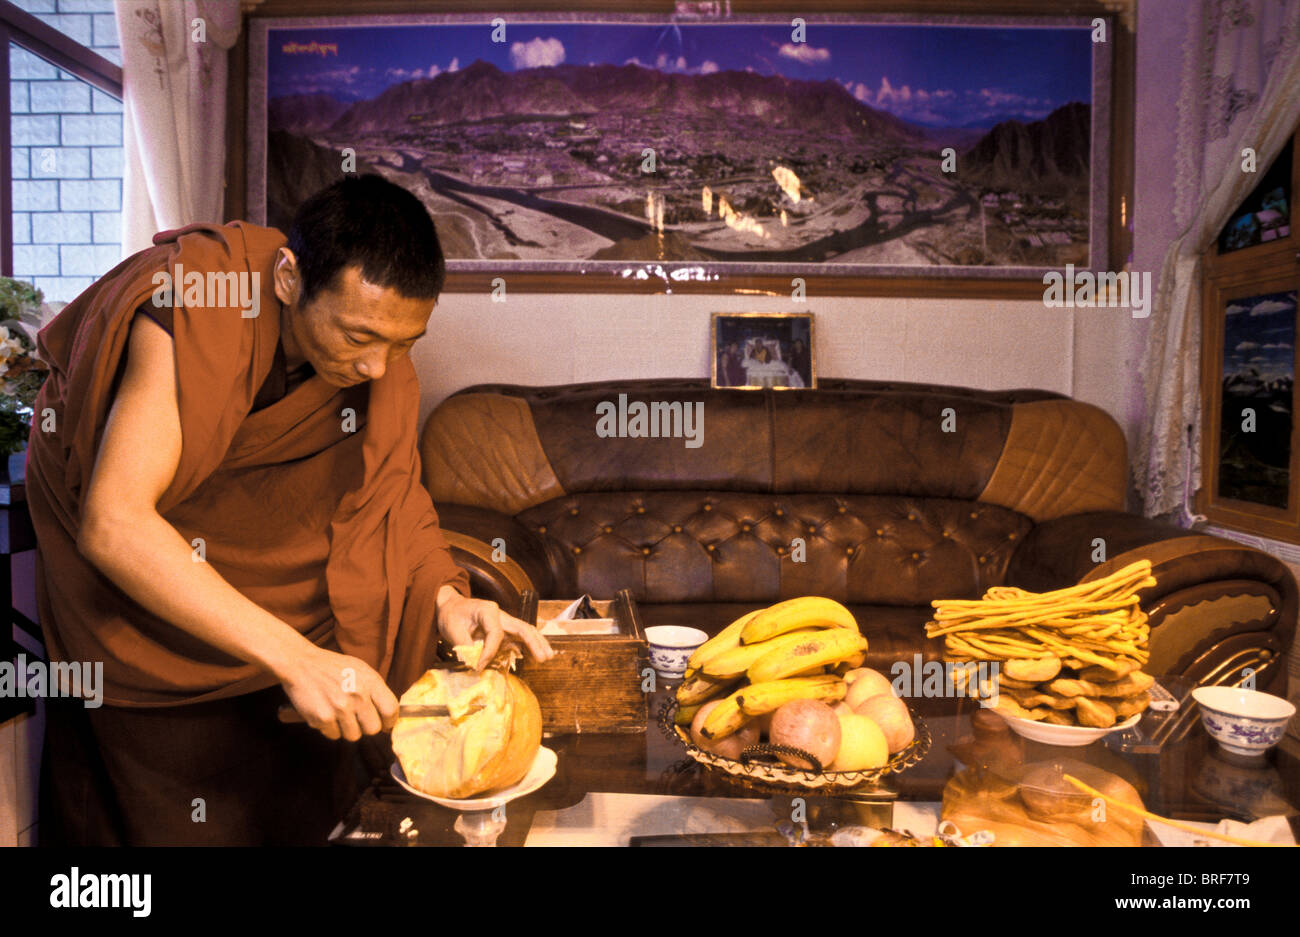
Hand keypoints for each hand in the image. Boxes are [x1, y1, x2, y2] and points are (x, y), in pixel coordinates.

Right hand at [277, 644, 398, 740]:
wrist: (301, 663)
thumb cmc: (332, 668)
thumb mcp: (360, 669)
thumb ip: (376, 690)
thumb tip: (390, 715)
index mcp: (370, 681)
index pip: (391, 710)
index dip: (389, 721)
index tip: (385, 723)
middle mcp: (357, 695)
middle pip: (373, 729)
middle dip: (366, 726)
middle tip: (357, 719)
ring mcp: (340, 708)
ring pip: (353, 735)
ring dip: (346, 729)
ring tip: (338, 713)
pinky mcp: (322, 718)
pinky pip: (333, 735)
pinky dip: (329, 728)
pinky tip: (325, 713)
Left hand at [435, 586, 555, 669]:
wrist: (451, 607)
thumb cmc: (452, 616)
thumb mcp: (452, 630)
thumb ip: (465, 646)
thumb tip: (476, 664)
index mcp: (488, 611)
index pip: (495, 634)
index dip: (489, 652)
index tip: (479, 666)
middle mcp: (500, 615)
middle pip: (523, 628)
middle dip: (534, 643)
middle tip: (544, 658)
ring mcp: (504, 622)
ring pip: (526, 631)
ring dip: (538, 643)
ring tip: (548, 657)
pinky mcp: (504, 630)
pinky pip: (520, 637)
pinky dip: (530, 645)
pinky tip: (537, 656)